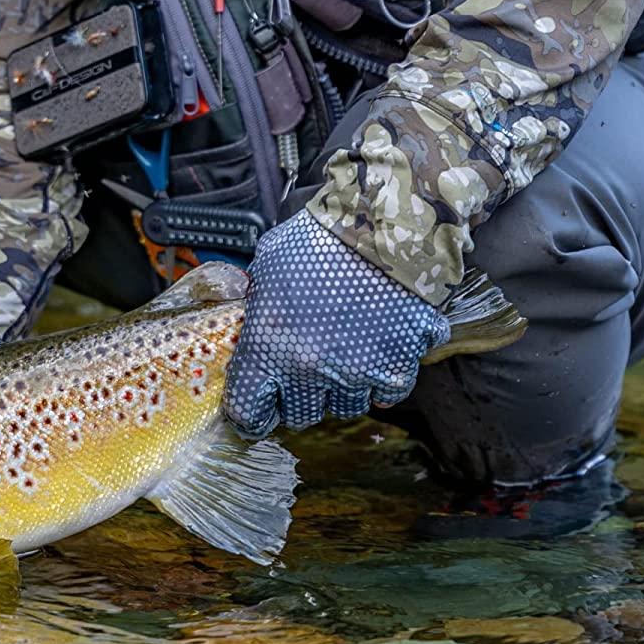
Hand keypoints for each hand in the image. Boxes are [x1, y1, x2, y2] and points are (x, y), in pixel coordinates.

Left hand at [223, 210, 450, 437]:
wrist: (384, 229)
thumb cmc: (321, 240)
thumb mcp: (266, 265)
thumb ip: (256, 302)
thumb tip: (249, 317)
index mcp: (268, 347)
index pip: (247, 410)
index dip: (250, 414)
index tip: (255, 411)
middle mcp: (309, 371)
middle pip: (298, 414)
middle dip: (296, 396)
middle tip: (302, 368)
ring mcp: (356, 374)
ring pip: (342, 407)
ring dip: (339, 387)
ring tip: (341, 350)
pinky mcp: (396, 370)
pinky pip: (385, 395)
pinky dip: (380, 379)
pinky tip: (375, 352)